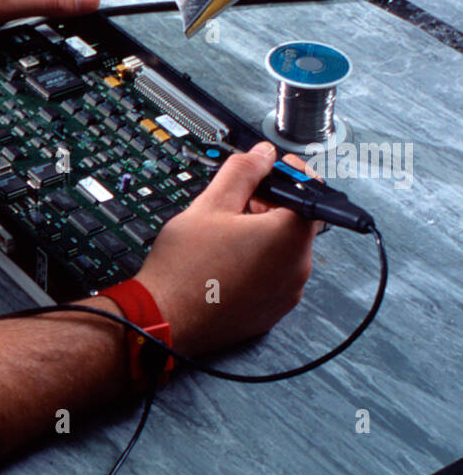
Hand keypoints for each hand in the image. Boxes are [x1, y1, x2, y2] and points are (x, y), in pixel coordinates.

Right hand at [136, 141, 318, 356]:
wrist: (163, 319)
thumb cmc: (184, 269)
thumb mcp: (210, 205)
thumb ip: (243, 172)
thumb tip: (262, 155)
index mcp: (288, 239)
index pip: (311, 194)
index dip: (291, 175)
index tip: (272, 169)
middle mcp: (296, 270)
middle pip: (298, 222)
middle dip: (272, 204)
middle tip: (238, 199)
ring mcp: (286, 295)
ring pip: (286, 249)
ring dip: (264, 232)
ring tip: (226, 231)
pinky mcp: (272, 311)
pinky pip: (275, 275)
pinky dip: (260, 260)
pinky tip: (227, 256)